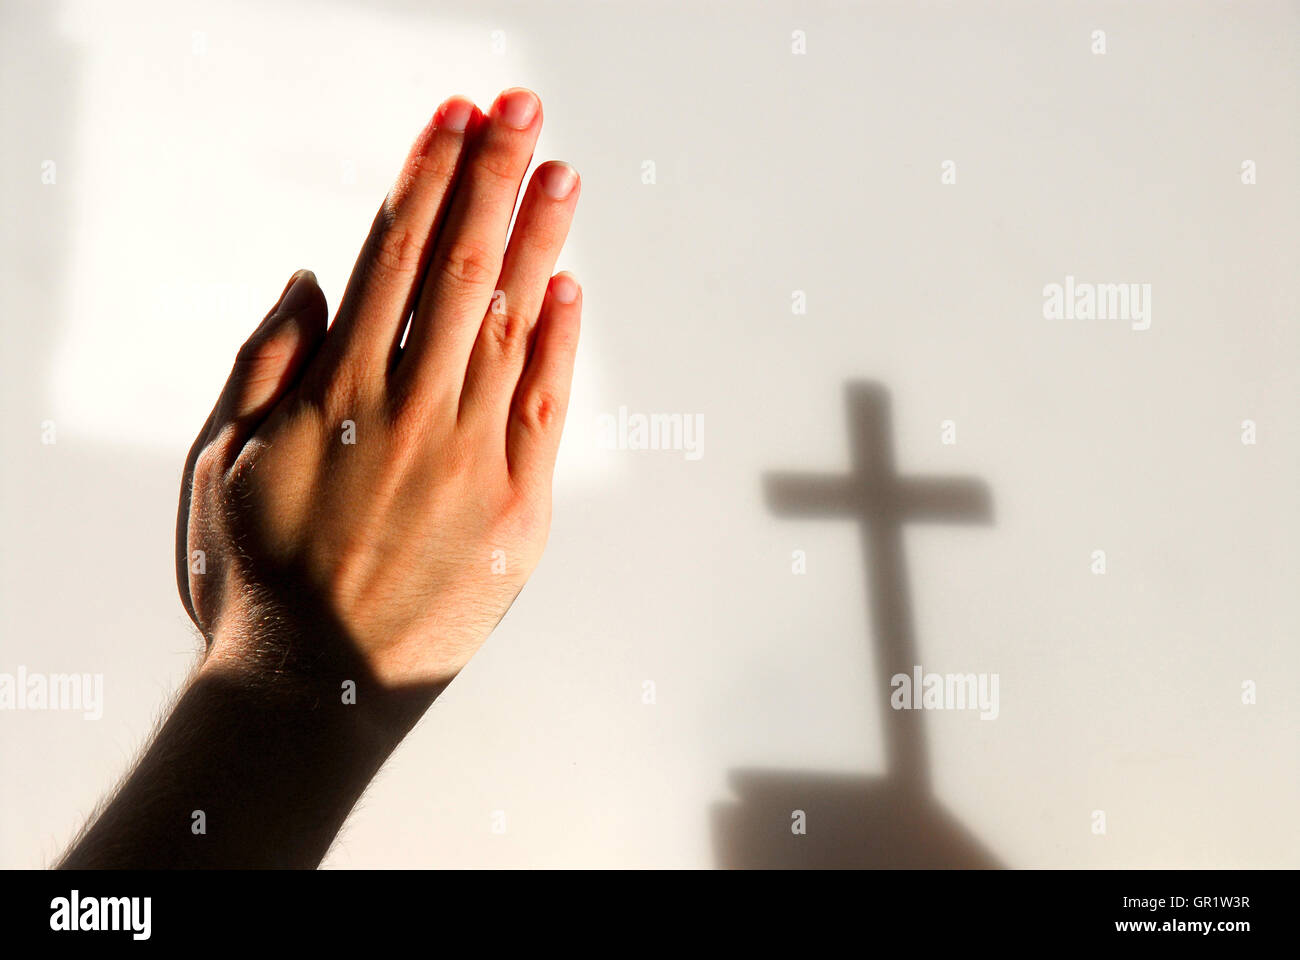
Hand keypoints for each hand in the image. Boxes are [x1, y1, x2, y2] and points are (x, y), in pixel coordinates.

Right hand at [178, 88, 580, 691]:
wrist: (312, 691)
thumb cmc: (253, 577)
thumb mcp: (222, 464)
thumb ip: (264, 365)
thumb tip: (315, 280)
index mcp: (335, 391)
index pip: (394, 257)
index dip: (426, 178)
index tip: (453, 116)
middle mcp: (408, 413)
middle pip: (460, 269)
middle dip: (491, 178)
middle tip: (521, 106)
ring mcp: (469, 462)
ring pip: (511, 326)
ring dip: (538, 241)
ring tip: (558, 170)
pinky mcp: (517, 515)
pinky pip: (545, 413)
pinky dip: (559, 346)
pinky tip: (571, 286)